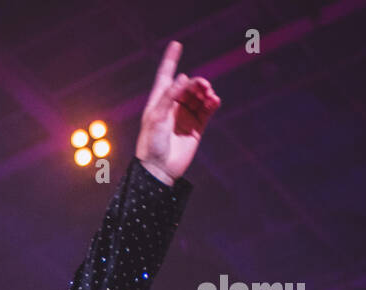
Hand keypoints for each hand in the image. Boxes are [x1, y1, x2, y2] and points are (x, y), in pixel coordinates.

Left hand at [135, 40, 220, 185]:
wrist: (159, 170)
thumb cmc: (151, 144)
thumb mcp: (156, 118)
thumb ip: (169, 97)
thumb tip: (184, 77)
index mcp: (158, 102)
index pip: (165, 77)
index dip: (171, 60)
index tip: (176, 44)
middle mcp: (172, 107)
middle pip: (187, 86)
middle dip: (196, 83)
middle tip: (201, 86)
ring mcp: (185, 117)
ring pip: (199, 97)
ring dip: (205, 92)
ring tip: (208, 95)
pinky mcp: (196, 128)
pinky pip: (207, 110)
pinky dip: (211, 103)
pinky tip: (214, 100)